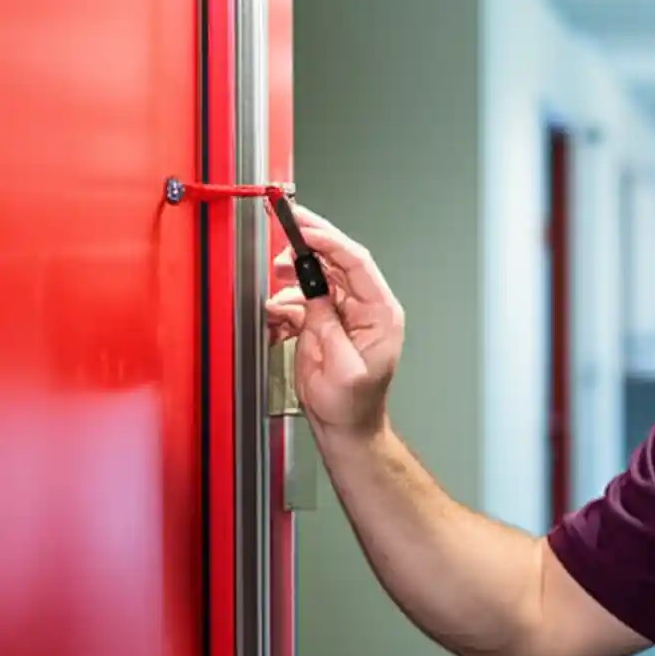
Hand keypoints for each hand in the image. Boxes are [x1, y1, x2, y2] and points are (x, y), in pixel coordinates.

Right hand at [265, 204, 404, 439]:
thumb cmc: (353, 404)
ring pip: (316, 276)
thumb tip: (315, 296)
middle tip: (284, 236)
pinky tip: (274, 312)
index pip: (357, 262)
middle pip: (337, 261)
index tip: (304, 228)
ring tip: (275, 282)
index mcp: (380, 313)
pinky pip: (302, 299)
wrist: (344, 426)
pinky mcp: (323, 322)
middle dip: (307, 247)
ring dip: (292, 275)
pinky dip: (284, 302)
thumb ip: (328, 327)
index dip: (330, 241)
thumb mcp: (342, 368)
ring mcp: (342, 313)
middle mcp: (364, 307)